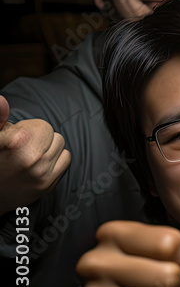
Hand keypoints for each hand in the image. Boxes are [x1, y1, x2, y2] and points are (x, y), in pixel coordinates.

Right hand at [0, 95, 71, 213]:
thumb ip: (0, 117)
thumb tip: (2, 101)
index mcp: (17, 143)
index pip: (42, 126)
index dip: (28, 129)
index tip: (16, 137)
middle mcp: (32, 159)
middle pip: (53, 134)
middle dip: (40, 137)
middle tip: (23, 147)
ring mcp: (41, 174)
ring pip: (61, 145)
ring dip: (49, 147)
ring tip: (30, 155)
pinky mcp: (48, 185)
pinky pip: (66, 159)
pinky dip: (56, 159)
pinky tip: (40, 163)